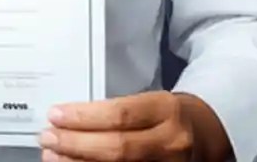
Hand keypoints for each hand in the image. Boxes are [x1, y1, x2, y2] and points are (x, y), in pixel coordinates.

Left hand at [39, 92, 229, 161]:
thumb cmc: (168, 115)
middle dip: (75, 144)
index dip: (83, 117)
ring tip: (53, 156)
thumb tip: (69, 120)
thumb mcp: (150, 101)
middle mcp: (171, 142)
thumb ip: (117, 111)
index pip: (120, 114)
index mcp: (166, 110)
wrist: (208, 134)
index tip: (56, 115)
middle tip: (48, 137)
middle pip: (117, 148)